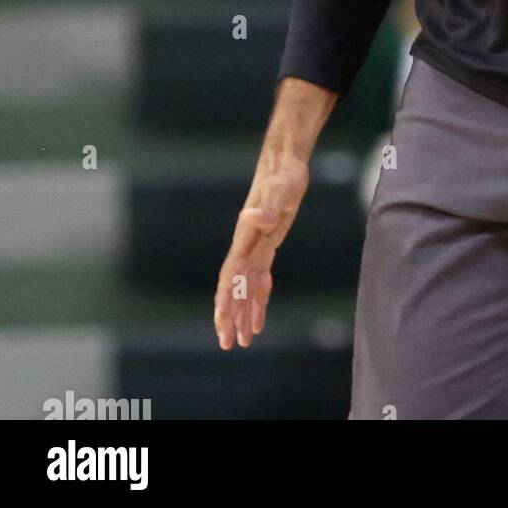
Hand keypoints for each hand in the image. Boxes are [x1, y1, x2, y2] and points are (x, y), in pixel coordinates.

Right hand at [214, 155, 309, 348]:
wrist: (286, 162)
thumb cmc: (283, 175)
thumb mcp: (281, 191)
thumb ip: (267, 207)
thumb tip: (251, 215)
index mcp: (245, 237)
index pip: (231, 274)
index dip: (226, 298)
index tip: (221, 321)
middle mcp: (246, 245)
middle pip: (234, 287)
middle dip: (230, 315)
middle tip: (228, 344)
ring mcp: (255, 246)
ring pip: (246, 288)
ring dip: (243, 313)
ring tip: (242, 341)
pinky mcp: (267, 245)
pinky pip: (259, 278)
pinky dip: (258, 299)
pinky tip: (258, 319)